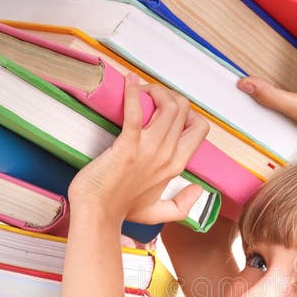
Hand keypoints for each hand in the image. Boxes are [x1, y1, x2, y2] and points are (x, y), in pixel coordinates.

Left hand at [68, 76, 208, 225]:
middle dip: (169, 94)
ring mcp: (149, 150)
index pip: (199, 128)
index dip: (187, 113)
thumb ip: (182, 205)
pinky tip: (129, 82)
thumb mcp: (158, 212)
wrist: (97, 215)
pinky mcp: (127, 146)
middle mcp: (168, 155)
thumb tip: (198, 190)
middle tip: (151, 95)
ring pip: (169, 106)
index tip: (168, 110)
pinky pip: (135, 112)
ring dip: (155, 91)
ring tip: (141, 90)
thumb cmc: (121, 211)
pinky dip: (133, 92)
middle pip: (184, 109)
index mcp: (176, 166)